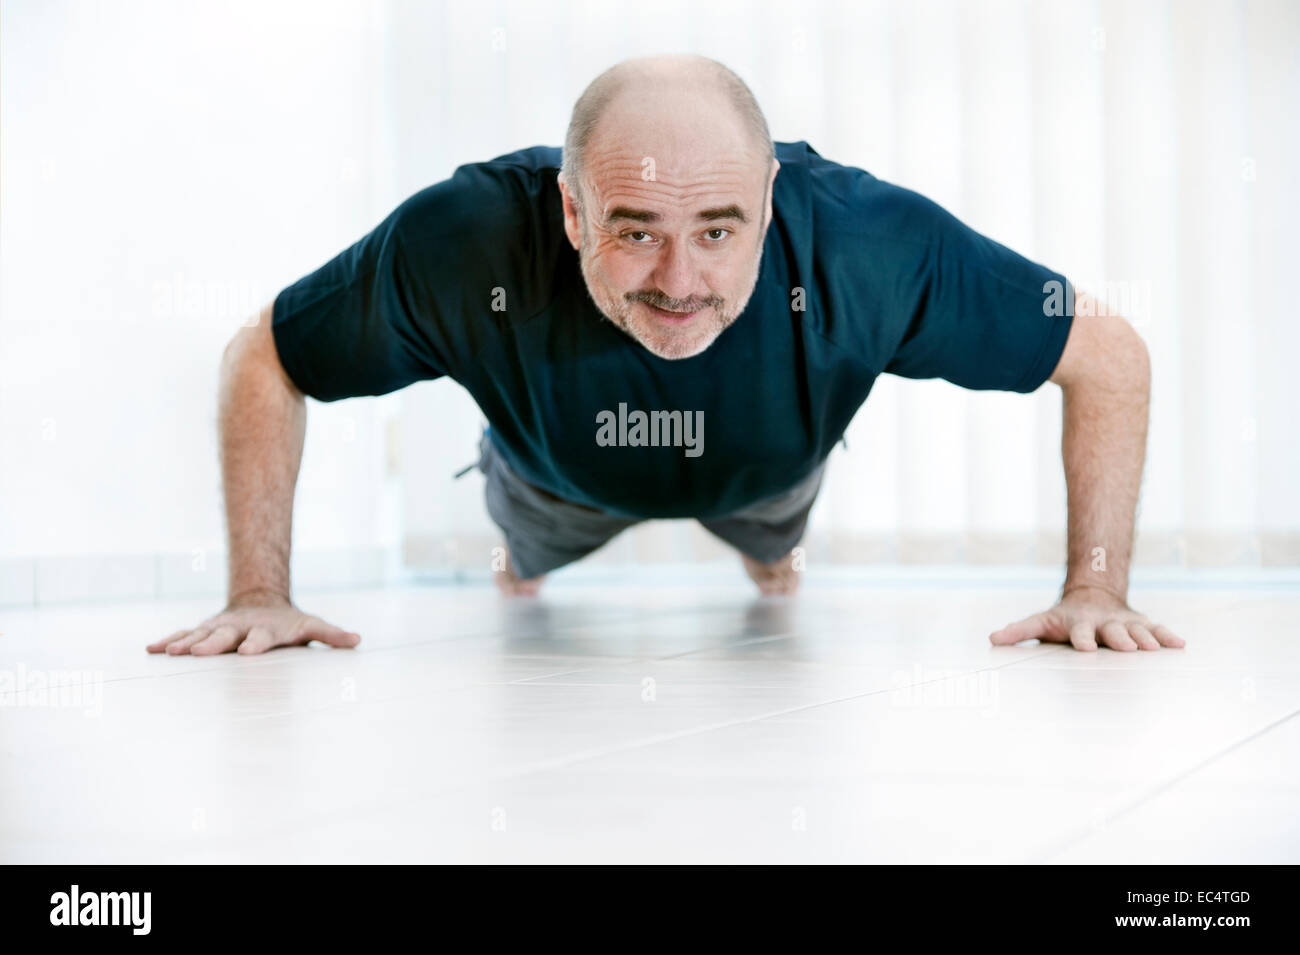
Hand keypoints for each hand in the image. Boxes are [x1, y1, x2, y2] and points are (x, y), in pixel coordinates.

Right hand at [147, 590, 360, 655]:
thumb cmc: (289, 623)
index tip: (247, 652)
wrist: (261, 600)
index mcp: (266, 629)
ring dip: (185, 643)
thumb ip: (332, 634)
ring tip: (169, 652)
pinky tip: (151, 649)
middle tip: (200, 653)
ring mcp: (219, 628)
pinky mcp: (204, 631)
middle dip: (212, 644)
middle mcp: (239, 627)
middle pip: (225, 635)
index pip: (261, 638)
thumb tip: (358, 640)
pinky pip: (184, 635)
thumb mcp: (312, 626)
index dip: (256, 644)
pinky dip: (168, 640)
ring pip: (200, 634)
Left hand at [988, 586, 1184, 651]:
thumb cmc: (1063, 619)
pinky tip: (1181, 645)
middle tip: (1128, 648)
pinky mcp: (1140, 625)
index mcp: (1078, 625)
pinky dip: (1167, 637)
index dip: (1082, 640)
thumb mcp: (1040, 622)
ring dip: (1147, 639)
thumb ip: (1018, 631)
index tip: (1086, 648)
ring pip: (1137, 631)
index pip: (1079, 633)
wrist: (1092, 596)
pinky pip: (1156, 630)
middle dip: (1120, 639)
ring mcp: (1124, 624)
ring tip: (1156, 648)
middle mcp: (1103, 623)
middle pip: (1112, 632)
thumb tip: (992, 639)